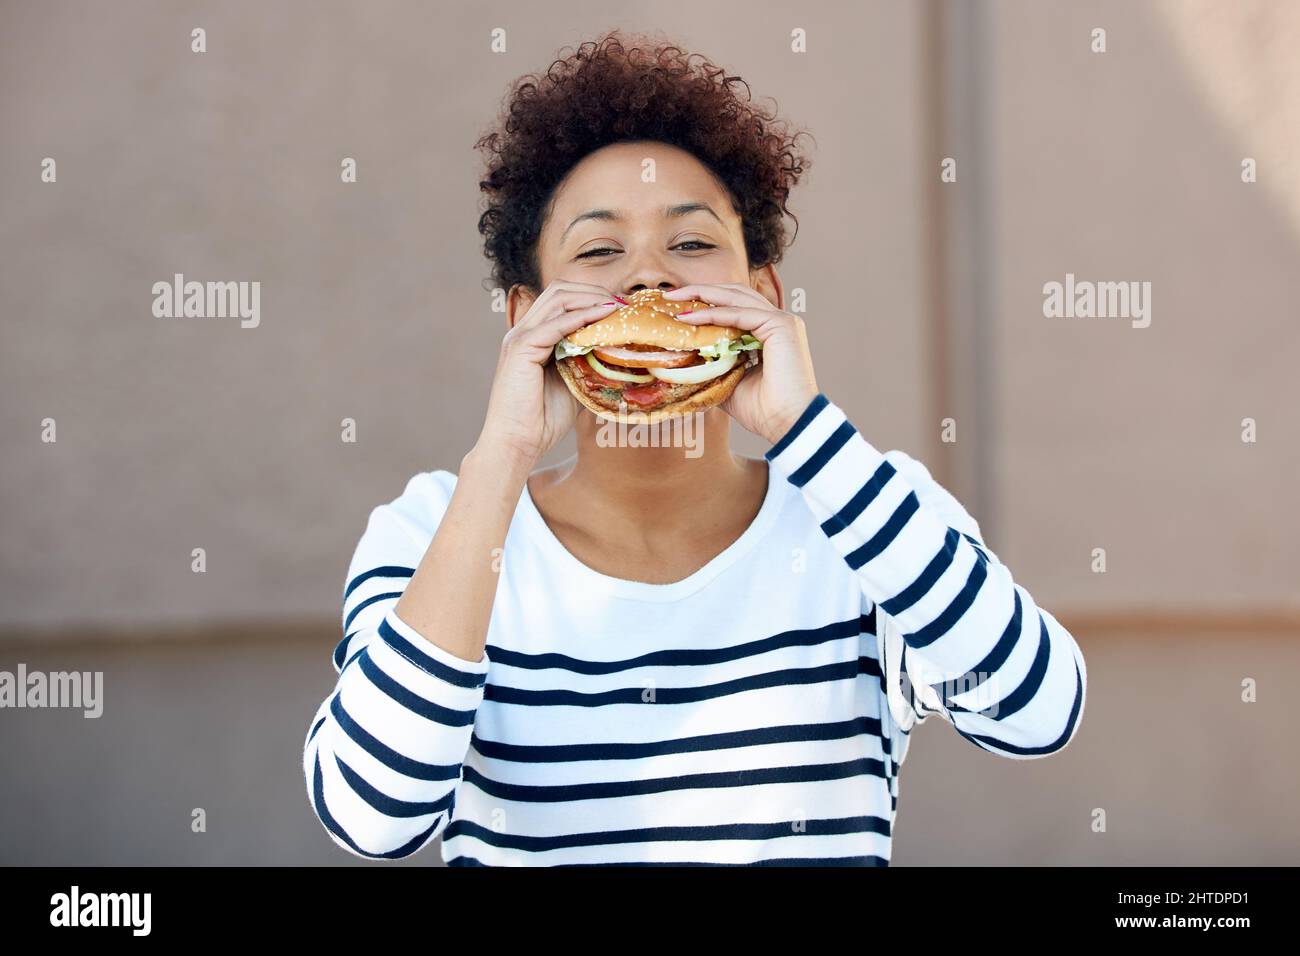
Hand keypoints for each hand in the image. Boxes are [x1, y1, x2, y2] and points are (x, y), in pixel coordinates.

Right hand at [475, 280, 621, 464]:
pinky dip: (581, 316)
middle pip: (560, 291)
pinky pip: (555, 324)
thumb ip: (589, 362)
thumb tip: (619, 352)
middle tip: (624, 304)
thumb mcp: (575, 383)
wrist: (518, 443)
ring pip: (558, 299)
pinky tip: (603, 317)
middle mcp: (524, 331)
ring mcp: (520, 337)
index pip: (563, 300)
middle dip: (595, 292)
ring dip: (592, 299)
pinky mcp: (521, 349)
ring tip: (618, 308)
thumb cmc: (543, 420)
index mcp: (534, 336)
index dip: (593, 297)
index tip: (623, 308)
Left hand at [662, 283, 818, 444]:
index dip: (706, 302)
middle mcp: (777, 321)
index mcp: (769, 332)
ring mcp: (781, 320)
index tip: (676, 305)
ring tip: (675, 298)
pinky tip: (691, 317)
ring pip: (736, 298)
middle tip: (670, 294)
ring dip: (703, 296)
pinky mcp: (781, 325)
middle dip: (700, 291)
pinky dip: (714, 314)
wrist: (788, 424)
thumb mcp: (728, 383)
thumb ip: (713, 366)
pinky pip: (740, 313)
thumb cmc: (763, 410)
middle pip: (734, 294)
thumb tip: (683, 363)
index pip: (734, 306)